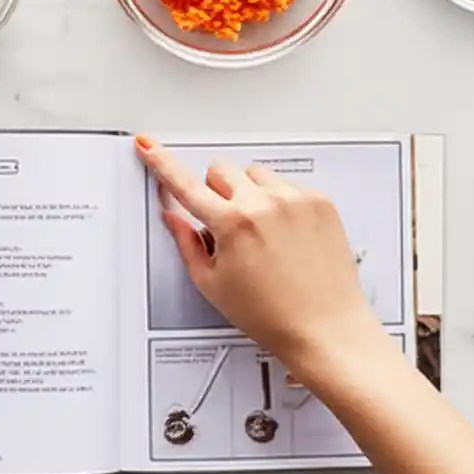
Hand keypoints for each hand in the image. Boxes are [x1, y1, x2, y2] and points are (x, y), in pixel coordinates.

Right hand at [136, 135, 396, 387]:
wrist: (324, 328)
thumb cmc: (273, 315)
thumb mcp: (214, 285)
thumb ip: (188, 245)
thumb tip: (175, 219)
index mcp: (233, 224)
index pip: (185, 185)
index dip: (162, 163)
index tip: (149, 145)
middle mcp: (265, 204)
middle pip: (223, 171)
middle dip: (216, 192)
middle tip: (226, 224)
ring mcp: (296, 200)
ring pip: (256, 174)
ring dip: (249, 194)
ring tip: (260, 233)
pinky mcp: (320, 202)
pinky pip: (288, 185)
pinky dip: (280, 202)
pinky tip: (285, 235)